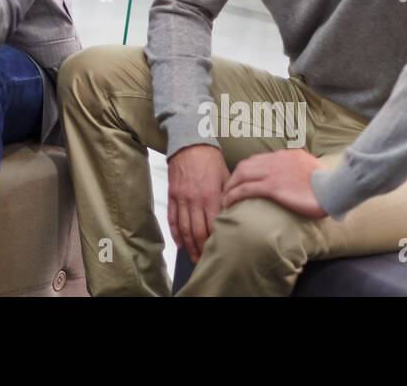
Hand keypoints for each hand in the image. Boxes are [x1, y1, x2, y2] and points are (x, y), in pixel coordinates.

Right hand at [167, 144, 229, 262]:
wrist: (189, 144)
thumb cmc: (210, 160)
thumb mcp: (226, 176)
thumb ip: (230, 197)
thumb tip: (235, 215)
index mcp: (211, 196)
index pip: (214, 225)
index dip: (217, 241)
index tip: (221, 251)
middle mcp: (195, 200)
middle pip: (198, 232)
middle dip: (202, 249)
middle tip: (206, 261)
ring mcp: (181, 199)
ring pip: (184, 229)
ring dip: (189, 246)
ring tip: (194, 258)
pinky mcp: (172, 196)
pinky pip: (172, 218)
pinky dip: (176, 233)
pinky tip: (180, 244)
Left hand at [221, 149, 327, 218]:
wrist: (336, 187)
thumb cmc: (330, 184)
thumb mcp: (314, 168)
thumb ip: (303, 167)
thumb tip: (300, 175)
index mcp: (286, 155)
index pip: (259, 159)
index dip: (247, 170)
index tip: (241, 181)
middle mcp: (276, 159)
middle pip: (246, 165)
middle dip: (234, 177)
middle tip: (228, 190)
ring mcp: (273, 172)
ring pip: (241, 175)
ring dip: (230, 187)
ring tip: (225, 198)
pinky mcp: (272, 186)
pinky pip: (245, 189)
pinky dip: (233, 195)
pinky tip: (228, 203)